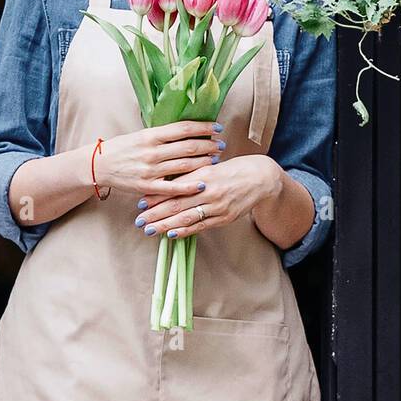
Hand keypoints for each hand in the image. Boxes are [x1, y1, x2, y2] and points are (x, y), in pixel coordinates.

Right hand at [91, 120, 225, 198]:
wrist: (98, 165)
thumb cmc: (122, 148)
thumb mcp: (141, 135)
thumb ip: (163, 134)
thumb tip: (189, 129)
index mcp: (151, 135)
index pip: (184, 129)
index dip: (204, 128)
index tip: (217, 128)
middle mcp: (152, 151)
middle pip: (188, 147)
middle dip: (209, 145)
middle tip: (221, 145)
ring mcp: (150, 169)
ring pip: (184, 165)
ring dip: (204, 162)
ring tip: (216, 159)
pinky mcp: (147, 186)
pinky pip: (172, 187)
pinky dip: (189, 186)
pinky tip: (202, 183)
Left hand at [133, 155, 281, 238]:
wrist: (261, 178)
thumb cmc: (234, 169)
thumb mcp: (211, 166)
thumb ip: (190, 175)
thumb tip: (166, 182)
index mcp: (204, 175)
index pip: (174, 188)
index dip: (156, 197)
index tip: (141, 203)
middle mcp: (209, 192)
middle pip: (176, 205)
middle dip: (155, 214)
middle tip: (139, 220)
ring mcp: (217, 207)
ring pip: (186, 218)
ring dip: (165, 225)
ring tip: (150, 230)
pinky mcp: (224, 218)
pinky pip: (200, 226)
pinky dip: (185, 230)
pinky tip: (172, 233)